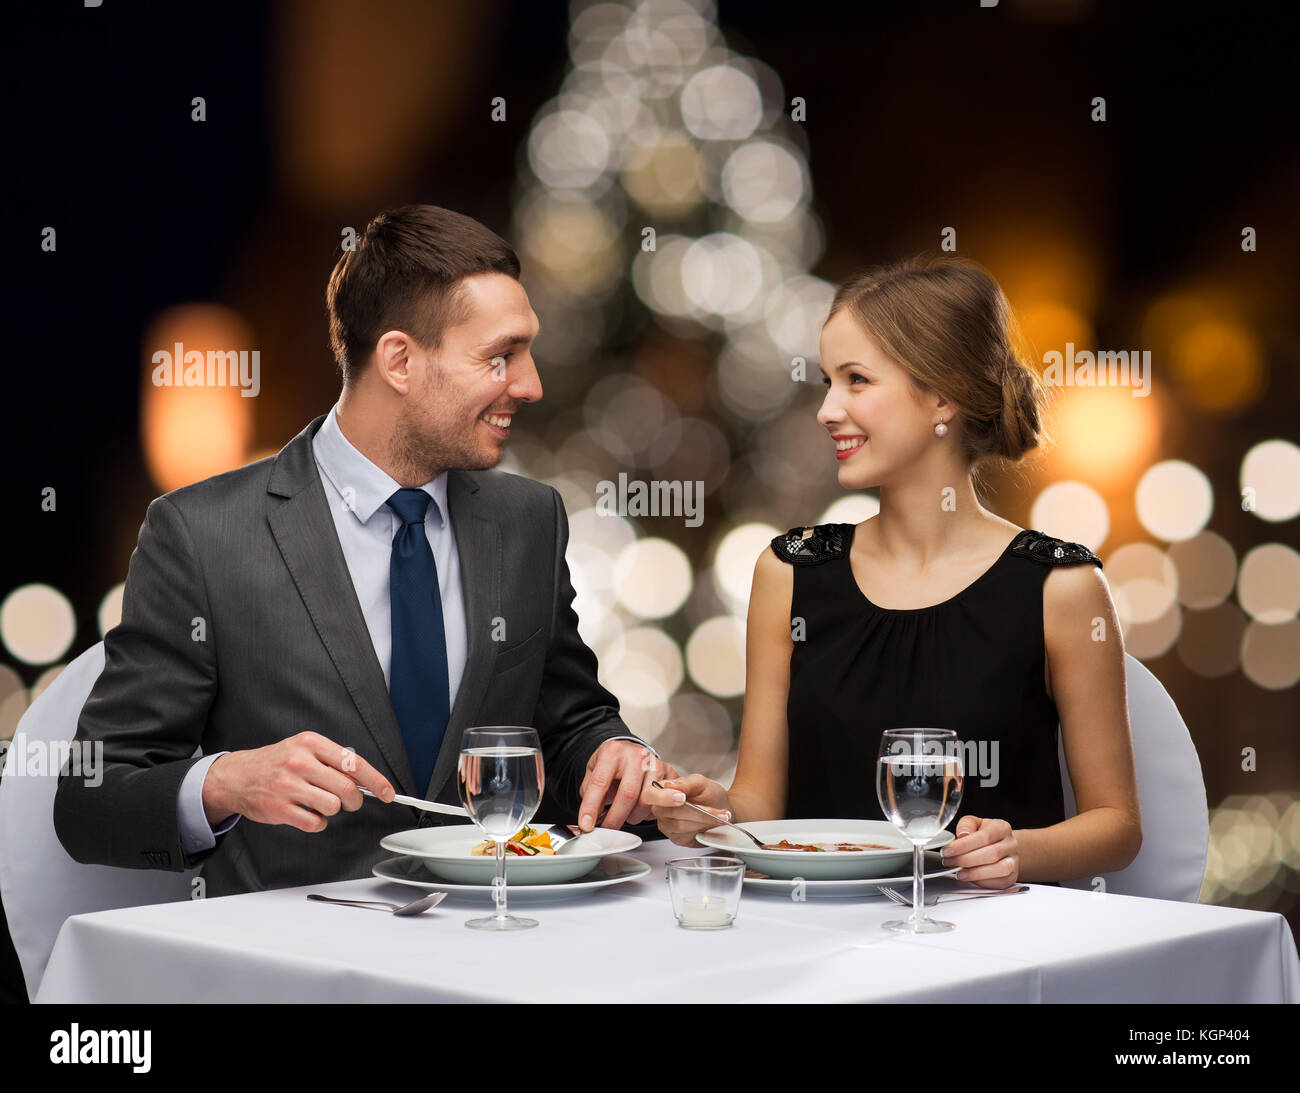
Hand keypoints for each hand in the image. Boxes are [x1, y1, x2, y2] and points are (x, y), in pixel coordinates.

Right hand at [203, 732, 393, 832]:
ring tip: (321, 804)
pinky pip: (315, 822)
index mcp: (311, 743)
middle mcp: (300, 762)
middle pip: (347, 788)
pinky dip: (318, 822)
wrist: (237, 776)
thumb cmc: (276, 763)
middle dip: (355, 801)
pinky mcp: (279, 808)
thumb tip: (365, 780)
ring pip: (333, 806)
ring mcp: (288, 785)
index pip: (354, 763)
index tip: (388, 792)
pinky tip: (309, 813)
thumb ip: (332, 761)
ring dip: (334, 811)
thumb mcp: (304, 749)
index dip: (375, 781)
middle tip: (351, 802)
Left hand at [577, 740, 678, 831]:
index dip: (591, 807)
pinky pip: (662, 802)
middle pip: (628, 794)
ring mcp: (655, 764)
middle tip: (608, 829)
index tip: (586, 825)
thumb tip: (589, 821)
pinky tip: (640, 810)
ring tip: (625, 815)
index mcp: (612, 752)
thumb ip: (590, 795)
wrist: (630, 751)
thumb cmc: (612, 763)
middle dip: (616, 818)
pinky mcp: (669, 774)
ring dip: (633, 816)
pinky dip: (649, 812)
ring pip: (647, 800)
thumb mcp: (594, 772)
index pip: (600, 782)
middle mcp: (636, 755)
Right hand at [644, 773, 731, 846]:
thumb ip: (686, 783)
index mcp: (662, 790)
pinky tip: (711, 823)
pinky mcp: (676, 838)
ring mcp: (667, 824)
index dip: (664, 798)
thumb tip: (670, 785)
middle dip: (695, 811)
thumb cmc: (709, 794)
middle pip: (669, 812)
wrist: (722, 808)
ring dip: (702, 820)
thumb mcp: (701, 782)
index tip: (682, 798)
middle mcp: (661, 808)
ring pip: (679, 825)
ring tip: (719, 816)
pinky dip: (702, 829)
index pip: (651, 795)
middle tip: (713, 809)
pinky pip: (686, 835)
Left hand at [940, 816, 1019, 887]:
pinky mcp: (1012, 877)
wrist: (1002, 847)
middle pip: (990, 854)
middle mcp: (1011, 844)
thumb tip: (962, 835)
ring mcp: (1014, 861)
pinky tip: (970, 878)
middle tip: (949, 861)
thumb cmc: (986, 834)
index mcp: (1002, 828)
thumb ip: (966, 825)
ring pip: (998, 869)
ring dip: (975, 873)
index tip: (947, 850)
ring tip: (959, 873)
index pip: (984, 836)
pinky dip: (983, 882)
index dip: (963, 845)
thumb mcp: (975, 823)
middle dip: (965, 860)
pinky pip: (999, 882)